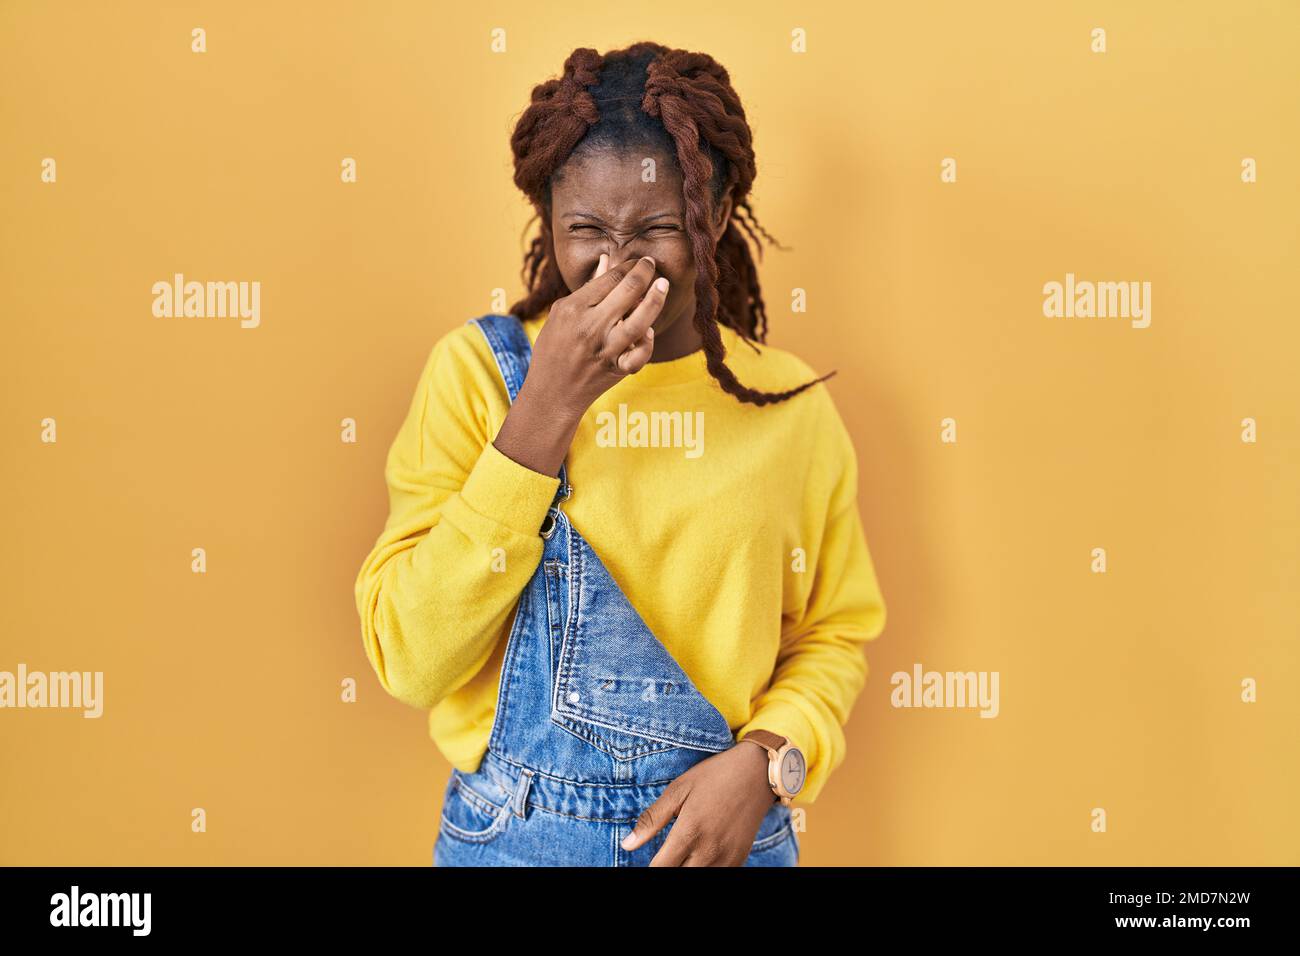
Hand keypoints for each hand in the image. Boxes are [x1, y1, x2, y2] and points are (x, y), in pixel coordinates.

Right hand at [493, 253, 668, 475]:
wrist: (551, 393)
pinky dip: (648, 342)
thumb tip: (607, 260)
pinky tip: (648, 330)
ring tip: (663, 285)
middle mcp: (590, 327)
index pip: (610, 278)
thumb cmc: (554, 349)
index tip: (640, 261)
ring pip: (640, 319)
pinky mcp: (616, 369)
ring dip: (655, 299)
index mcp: (573, 309)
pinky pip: (641, 354)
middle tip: (652, 265)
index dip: (630, 265)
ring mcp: (606, 349)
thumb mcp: (561, 314)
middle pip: (628, 291)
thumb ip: (588, 289)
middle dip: (645, 272)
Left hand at [620, 735, 776, 865]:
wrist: (757, 773)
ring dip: (686, 868)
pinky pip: (718, 875)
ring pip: (698, 878)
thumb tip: (627, 845)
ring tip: (681, 854)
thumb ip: (652, 819)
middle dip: (668, 867)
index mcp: (689, 832)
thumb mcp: (678, 790)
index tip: (649, 861)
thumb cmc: (713, 777)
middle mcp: (709, 850)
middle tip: (665, 856)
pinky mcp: (739, 859)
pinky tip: (698, 855)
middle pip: (678, 877)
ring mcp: (727, 857)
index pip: (660, 869)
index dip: (651, 868)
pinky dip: (704, 868)